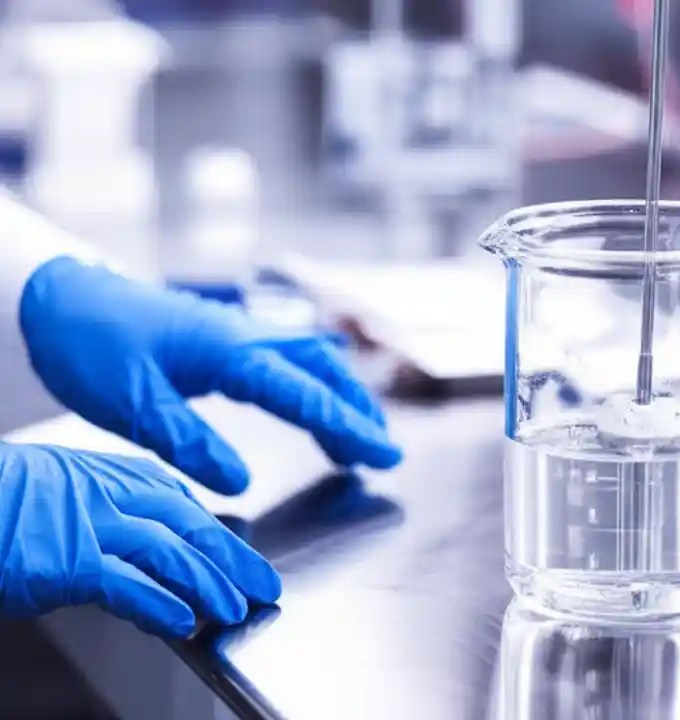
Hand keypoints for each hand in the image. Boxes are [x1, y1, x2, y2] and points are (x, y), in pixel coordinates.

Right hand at [0, 443, 279, 636]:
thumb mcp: (61, 493)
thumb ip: (104, 514)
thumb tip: (140, 553)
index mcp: (110, 473)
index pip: (179, 502)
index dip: (214, 532)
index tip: (240, 555)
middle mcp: (108, 492)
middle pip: (190, 524)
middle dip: (233, 558)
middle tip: (264, 585)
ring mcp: (88, 524)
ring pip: (170, 552)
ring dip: (209, 583)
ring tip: (236, 610)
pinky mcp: (66, 561)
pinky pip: (126, 583)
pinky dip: (160, 603)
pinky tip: (183, 621)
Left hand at [20, 257, 402, 494]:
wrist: (59, 295)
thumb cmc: (90, 342)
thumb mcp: (131, 404)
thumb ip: (189, 442)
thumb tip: (239, 482)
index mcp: (230, 353)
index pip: (304, 394)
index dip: (347, 427)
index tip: (382, 454)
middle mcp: (245, 338)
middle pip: (324, 373)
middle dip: (359, 413)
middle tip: (385, 454)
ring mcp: (238, 334)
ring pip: (311, 362)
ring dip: (341, 397)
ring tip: (357, 438)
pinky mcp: (225, 339)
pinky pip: (287, 360)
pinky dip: (312, 386)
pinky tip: (309, 406)